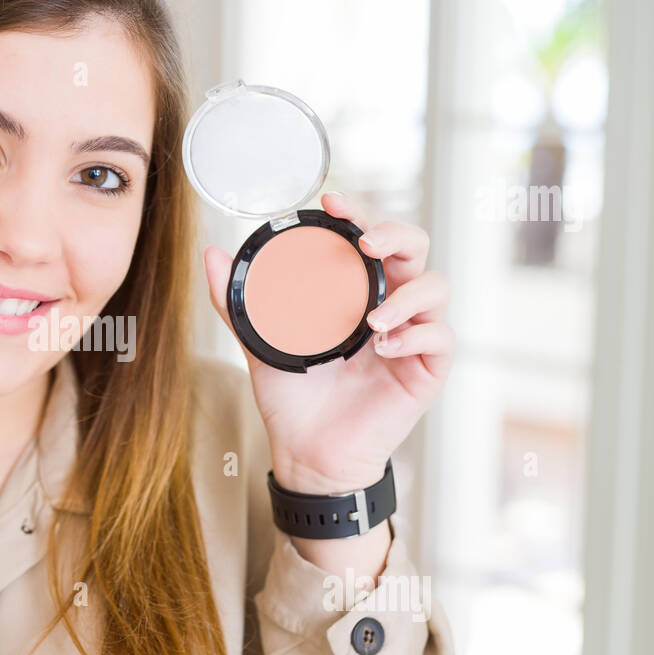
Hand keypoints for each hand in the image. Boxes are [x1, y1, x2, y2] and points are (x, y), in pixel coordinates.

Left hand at [204, 192, 453, 493]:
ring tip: (371, 319)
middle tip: (366, 244)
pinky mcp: (427, 370)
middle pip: (415, 249)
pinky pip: (441, 338)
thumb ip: (237, 302)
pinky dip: (416, 335)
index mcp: (356, 292)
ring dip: (408, 294)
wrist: (306, 452)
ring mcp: (412, 336)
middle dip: (396, 235)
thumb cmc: (292, 398)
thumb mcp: (261, 343)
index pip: (370, 239)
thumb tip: (212, 254)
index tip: (333, 201)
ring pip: (437, 287)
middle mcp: (390, 305)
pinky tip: (386, 346)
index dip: (359, 212)